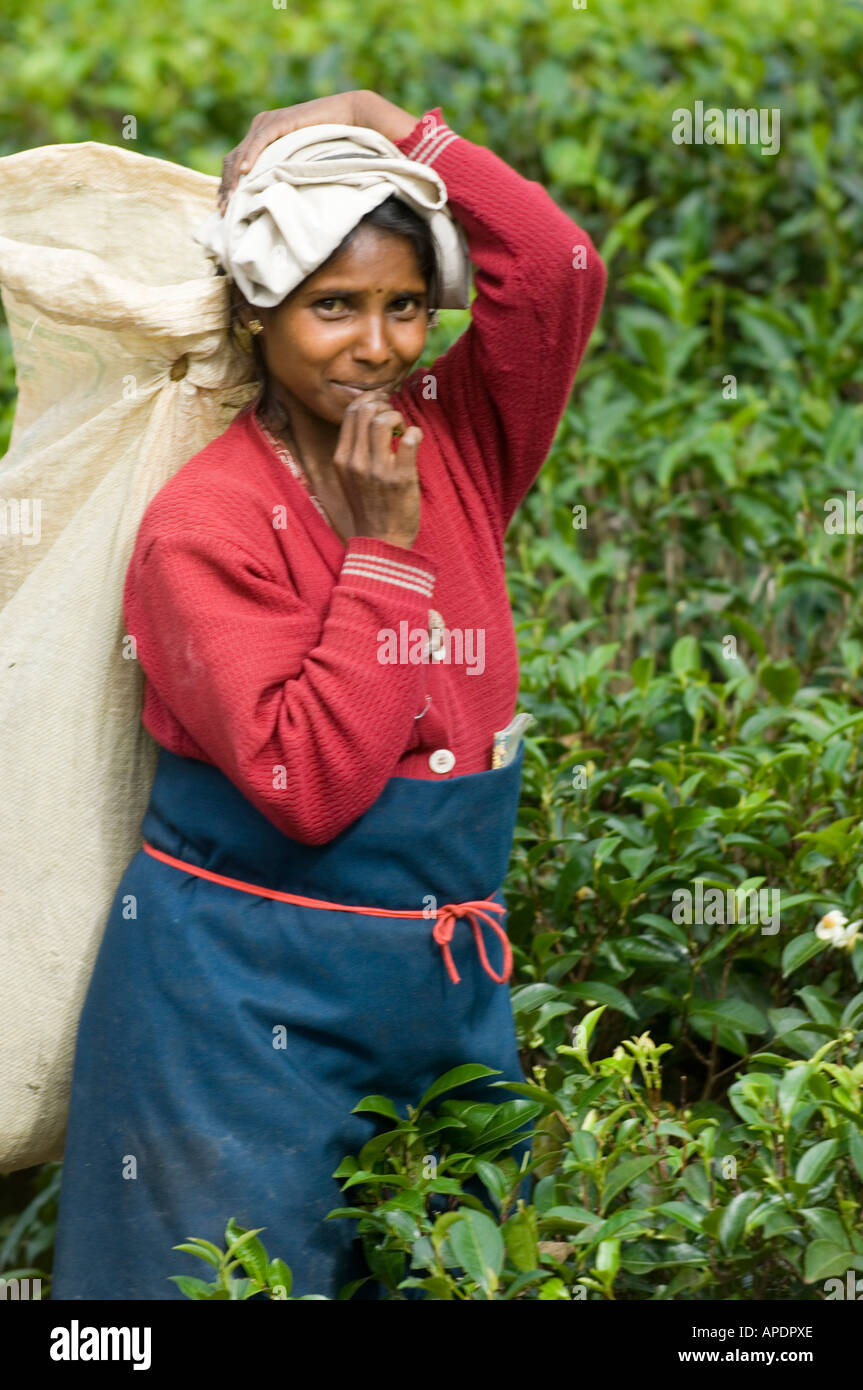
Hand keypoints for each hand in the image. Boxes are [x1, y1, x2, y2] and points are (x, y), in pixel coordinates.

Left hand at [218, 91, 366, 211]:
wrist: (346, 116)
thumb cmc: (327, 141)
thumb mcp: (296, 159)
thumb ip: (279, 169)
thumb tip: (269, 197)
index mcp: (259, 135)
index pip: (235, 162)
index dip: (226, 185)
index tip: (222, 208)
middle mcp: (259, 126)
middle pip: (232, 159)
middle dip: (225, 186)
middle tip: (221, 209)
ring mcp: (267, 122)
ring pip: (242, 153)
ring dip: (234, 178)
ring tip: (230, 199)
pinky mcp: (279, 121)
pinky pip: (260, 141)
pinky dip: (251, 157)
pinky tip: (244, 173)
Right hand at [332, 390, 421, 549]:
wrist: (381, 541)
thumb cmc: (370, 507)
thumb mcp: (351, 478)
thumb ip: (356, 450)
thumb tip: (370, 419)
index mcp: (342, 459)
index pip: (350, 414)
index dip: (369, 400)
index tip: (382, 403)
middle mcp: (356, 462)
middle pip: (365, 411)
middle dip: (384, 405)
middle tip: (395, 414)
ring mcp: (377, 470)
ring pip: (383, 421)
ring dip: (398, 416)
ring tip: (404, 428)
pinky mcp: (400, 478)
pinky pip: (408, 440)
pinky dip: (415, 432)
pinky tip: (415, 438)